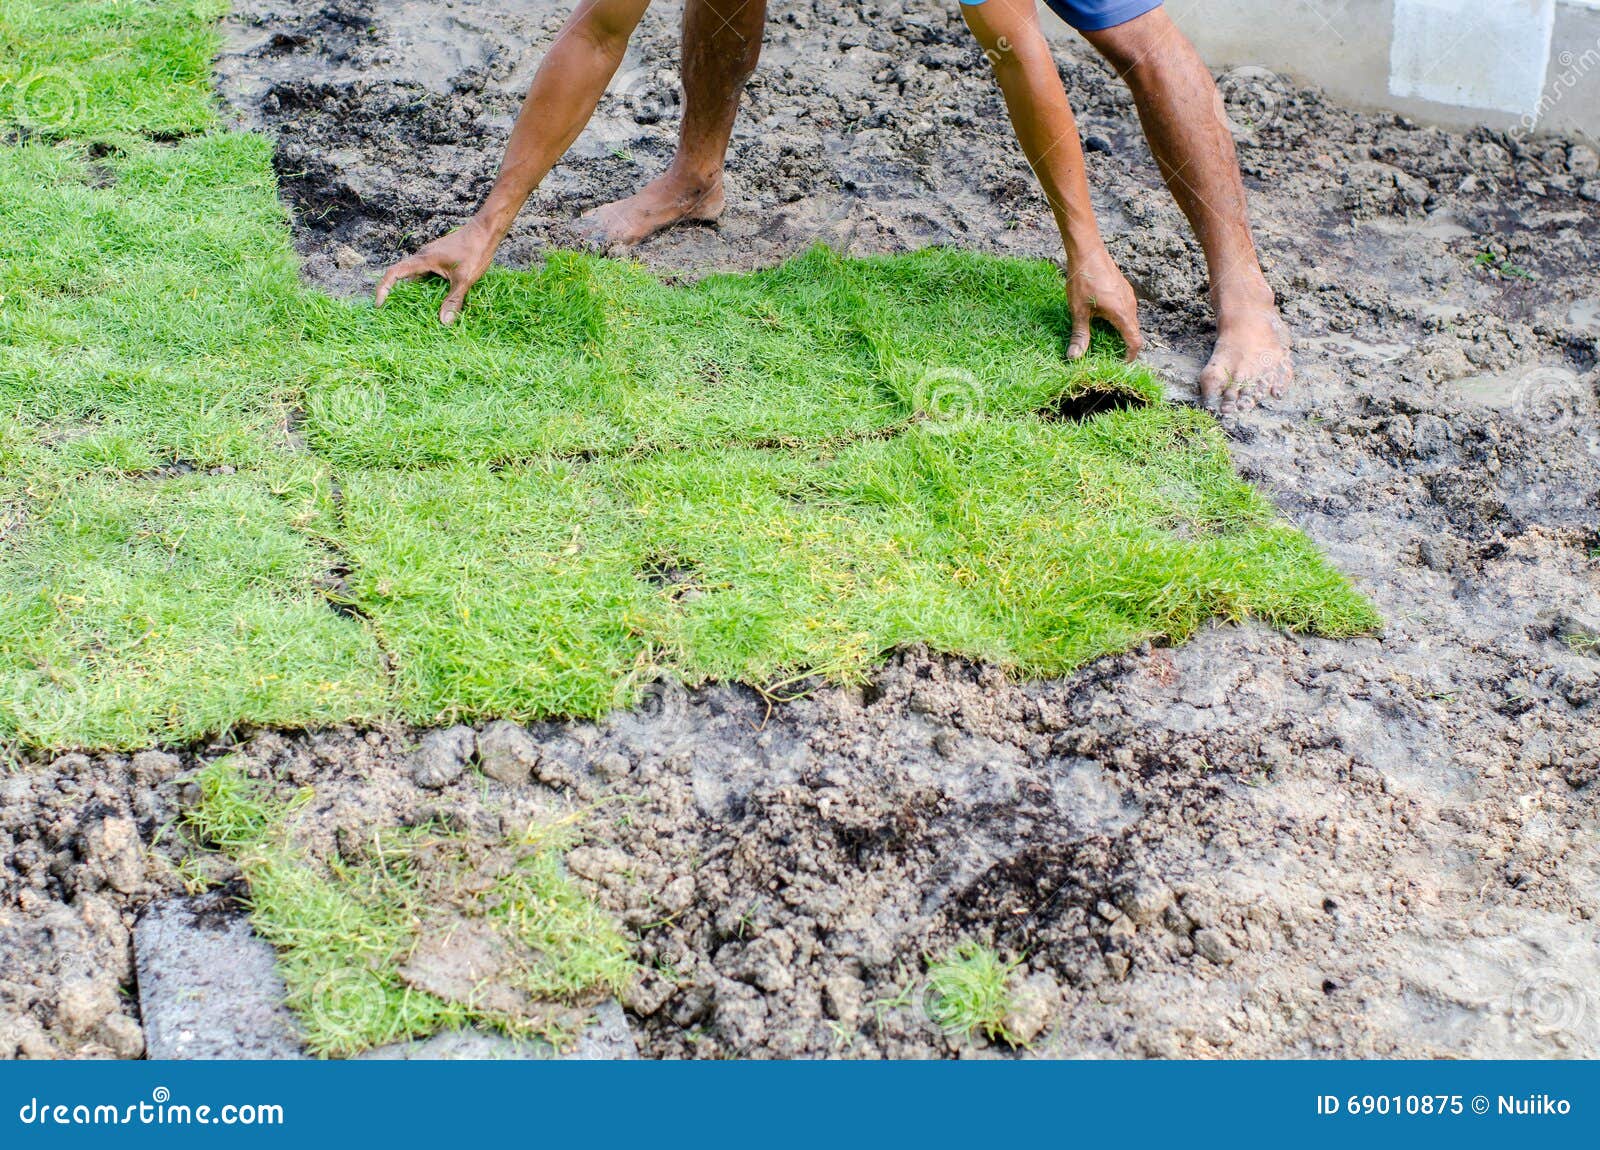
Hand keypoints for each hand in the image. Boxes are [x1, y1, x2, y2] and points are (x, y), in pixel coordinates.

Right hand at [374, 218, 498, 324]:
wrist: (485, 230)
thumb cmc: (475, 250)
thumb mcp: (465, 279)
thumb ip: (454, 300)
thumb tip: (444, 322)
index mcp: (423, 260)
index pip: (394, 273)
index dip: (384, 288)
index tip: (380, 304)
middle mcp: (423, 257)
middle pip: (402, 276)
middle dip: (397, 294)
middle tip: (395, 313)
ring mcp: (431, 257)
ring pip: (416, 276)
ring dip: (414, 292)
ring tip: (414, 312)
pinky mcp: (439, 259)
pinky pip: (426, 274)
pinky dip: (426, 287)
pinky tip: (434, 300)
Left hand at [1065, 247, 1142, 362]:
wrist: (1087, 251)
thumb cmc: (1083, 280)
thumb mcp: (1078, 311)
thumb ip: (1080, 335)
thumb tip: (1074, 357)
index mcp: (1122, 314)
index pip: (1135, 342)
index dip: (1129, 357)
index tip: (1119, 363)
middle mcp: (1130, 305)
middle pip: (1133, 332)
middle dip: (1123, 345)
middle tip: (1106, 353)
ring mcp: (1128, 295)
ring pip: (1129, 320)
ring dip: (1120, 331)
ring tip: (1102, 337)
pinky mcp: (1123, 288)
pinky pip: (1126, 309)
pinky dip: (1118, 319)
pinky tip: (1101, 318)